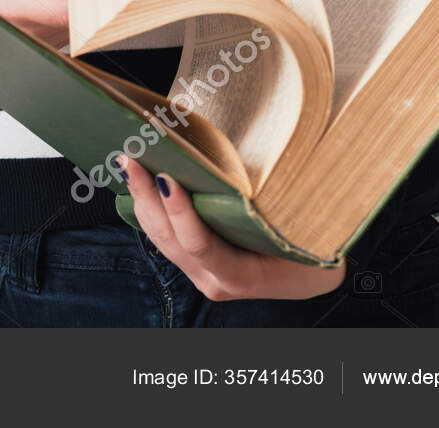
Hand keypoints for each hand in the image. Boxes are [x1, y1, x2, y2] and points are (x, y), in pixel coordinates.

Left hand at [115, 155, 346, 301]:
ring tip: (127, 164)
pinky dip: (151, 209)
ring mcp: (201, 275)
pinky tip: (140, 185)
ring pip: (161, 239)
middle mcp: (212, 280)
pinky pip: (166, 238)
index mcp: (239, 274)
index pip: (199, 245)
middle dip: (147, 197)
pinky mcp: (195, 265)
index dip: (180, 212)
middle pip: (169, 239)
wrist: (311, 276)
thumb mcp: (293, 228)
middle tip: (131, 159)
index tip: (167, 177)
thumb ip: (261, 209)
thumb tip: (229, 163)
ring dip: (142, 200)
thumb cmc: (308, 244)